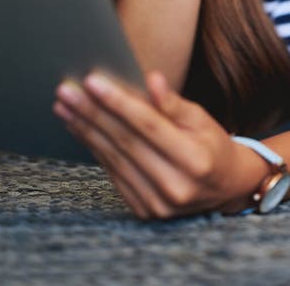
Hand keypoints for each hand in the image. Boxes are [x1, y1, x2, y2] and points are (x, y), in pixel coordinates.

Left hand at [53, 71, 266, 218]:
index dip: (119, 102)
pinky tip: (80, 129)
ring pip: (113, 158)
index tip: (93, 81)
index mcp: (194, 159)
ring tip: (64, 107)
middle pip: (125, 142)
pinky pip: (113, 173)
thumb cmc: (212, 144)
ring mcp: (157, 203)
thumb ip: (173, 103)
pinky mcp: (143, 210)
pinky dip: (94, 149)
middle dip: (91, 113)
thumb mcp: (201, 118)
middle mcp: (175, 185)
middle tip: (66, 91)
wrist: (225, 187)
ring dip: (85, 130)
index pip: (148, 126)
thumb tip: (151, 79)